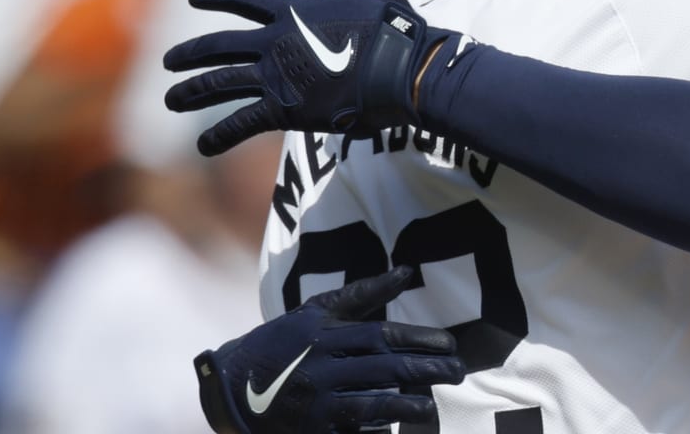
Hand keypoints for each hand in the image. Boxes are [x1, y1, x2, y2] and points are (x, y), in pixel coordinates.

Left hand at [163, 0, 459, 155]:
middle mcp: (275, 40)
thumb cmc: (393, 33)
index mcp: (294, 9)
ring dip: (191, 92)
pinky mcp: (284, 108)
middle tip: (170, 61)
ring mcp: (275, 75)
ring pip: (220, 83)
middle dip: (191, 54)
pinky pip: (242, 123)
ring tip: (171, 99)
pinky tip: (203, 146)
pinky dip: (219, 136)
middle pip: (220, 46)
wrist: (397, 70)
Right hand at [195, 266, 464, 433]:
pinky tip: (398, 428)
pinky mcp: (310, 431)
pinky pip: (350, 430)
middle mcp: (320, 368)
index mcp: (324, 335)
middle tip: (458, 371)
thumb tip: (407, 271)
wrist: (230, 386)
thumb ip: (363, 294)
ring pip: (371, 404)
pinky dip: (375, 429)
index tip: (450, 344)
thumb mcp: (316, 313)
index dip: (420, 340)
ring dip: (408, 405)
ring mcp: (314, 404)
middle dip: (427, 369)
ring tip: (432, 406)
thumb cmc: (282, 343)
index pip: (383, 336)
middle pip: (385, 368)